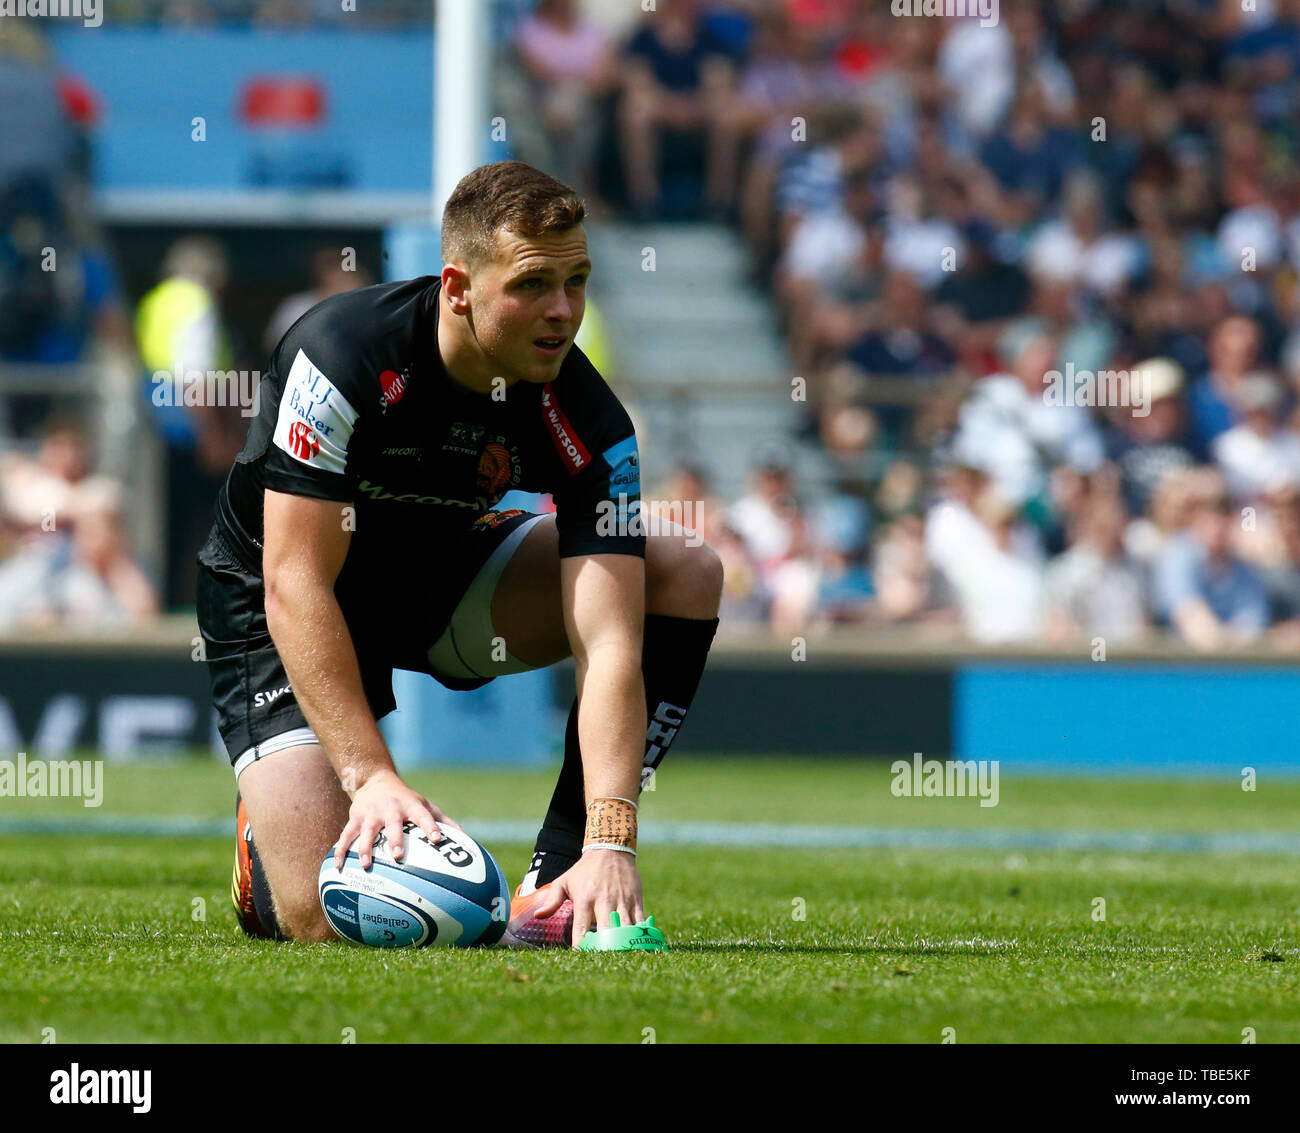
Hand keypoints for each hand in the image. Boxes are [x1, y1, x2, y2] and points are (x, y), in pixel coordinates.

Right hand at [332, 768, 460, 869]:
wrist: (376, 781)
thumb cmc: (407, 800)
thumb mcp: (425, 805)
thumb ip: (444, 821)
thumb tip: (467, 841)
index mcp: (411, 805)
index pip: (423, 816)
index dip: (430, 827)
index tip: (436, 840)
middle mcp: (390, 808)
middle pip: (393, 823)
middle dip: (395, 838)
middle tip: (399, 855)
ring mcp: (371, 813)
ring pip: (366, 831)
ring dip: (365, 848)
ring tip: (367, 865)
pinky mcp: (355, 818)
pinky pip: (346, 836)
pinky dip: (342, 851)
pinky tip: (340, 867)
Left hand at [533, 850, 644, 948]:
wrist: (610, 849)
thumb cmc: (584, 869)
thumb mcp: (564, 881)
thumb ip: (552, 901)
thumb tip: (538, 916)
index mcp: (584, 899)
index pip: (581, 929)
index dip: (581, 946)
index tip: (580, 957)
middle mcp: (604, 901)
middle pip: (606, 932)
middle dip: (604, 948)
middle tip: (602, 961)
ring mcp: (622, 901)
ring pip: (626, 928)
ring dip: (623, 944)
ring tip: (621, 957)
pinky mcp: (636, 899)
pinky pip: (640, 921)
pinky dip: (641, 934)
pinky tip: (639, 945)